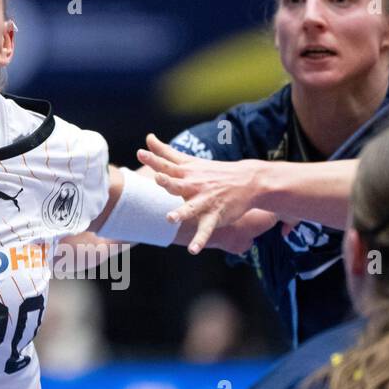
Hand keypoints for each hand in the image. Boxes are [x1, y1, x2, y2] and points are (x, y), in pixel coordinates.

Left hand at [136, 133, 267, 253]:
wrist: (248, 181)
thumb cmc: (213, 172)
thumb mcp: (190, 161)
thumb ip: (166, 152)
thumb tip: (148, 138)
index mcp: (186, 173)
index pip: (168, 165)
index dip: (154, 160)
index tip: (140, 153)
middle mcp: (194, 186)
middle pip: (178, 184)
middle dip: (167, 182)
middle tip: (157, 178)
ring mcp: (205, 201)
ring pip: (191, 208)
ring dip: (181, 213)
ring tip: (170, 219)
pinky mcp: (215, 215)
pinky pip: (206, 229)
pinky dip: (200, 240)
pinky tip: (193, 250)